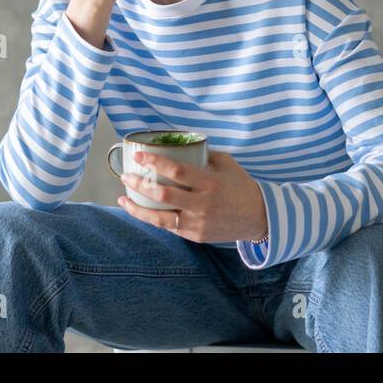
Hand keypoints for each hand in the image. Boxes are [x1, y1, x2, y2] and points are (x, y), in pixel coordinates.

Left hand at [118, 150, 267, 243]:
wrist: (259, 218)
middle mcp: (202, 204)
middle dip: (139, 185)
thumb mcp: (227, 164)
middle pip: (163, 195)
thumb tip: (181, 145)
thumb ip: (205, 155)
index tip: (138, 156)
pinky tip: (142, 211)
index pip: (176, 171)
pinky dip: (154, 219)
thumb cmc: (241, 186)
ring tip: (123, 200)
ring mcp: (198, 223)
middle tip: (125, 176)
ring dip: (137, 209)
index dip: (154, 163)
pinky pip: (170, 227)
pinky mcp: (196, 236)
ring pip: (160, 219)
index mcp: (210, 182)